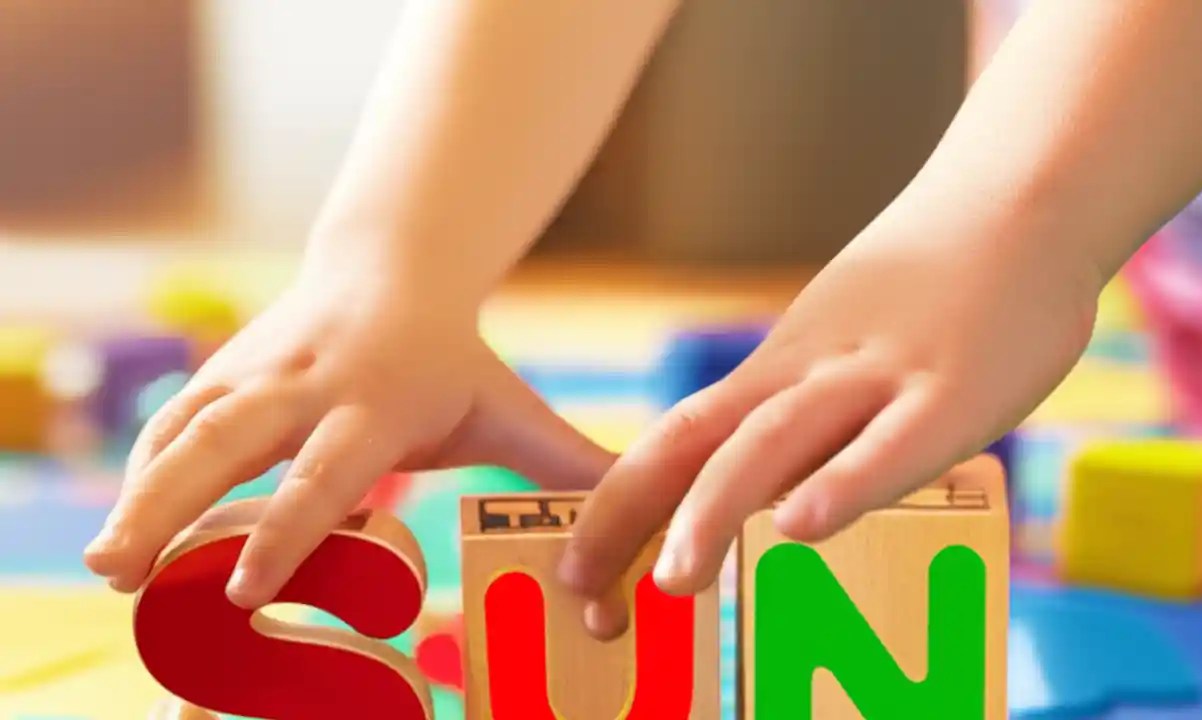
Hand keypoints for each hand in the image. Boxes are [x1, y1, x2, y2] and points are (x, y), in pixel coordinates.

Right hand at [84, 269, 611, 607]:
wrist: (392, 269)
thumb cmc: (458, 359)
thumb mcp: (514, 408)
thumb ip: (569, 465)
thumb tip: (644, 520)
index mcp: (381, 402)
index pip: (329, 471)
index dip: (291, 529)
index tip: (246, 588)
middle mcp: (310, 385)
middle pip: (232, 445)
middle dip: (177, 508)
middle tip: (125, 576)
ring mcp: (260, 373)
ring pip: (187, 431)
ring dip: (141, 495)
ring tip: (104, 569)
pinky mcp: (227, 370)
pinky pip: (174, 422)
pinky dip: (144, 471)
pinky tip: (122, 522)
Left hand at [559, 204, 1101, 635]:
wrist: (1020, 197)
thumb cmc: (934, 287)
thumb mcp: (845, 348)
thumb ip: (806, 416)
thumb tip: (768, 494)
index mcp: (782, 369)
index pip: (680, 437)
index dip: (619, 500)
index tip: (576, 562)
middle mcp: (810, 371)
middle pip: (701, 439)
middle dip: (631, 513)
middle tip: (578, 583)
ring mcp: (879, 376)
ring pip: (779, 439)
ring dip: (716, 508)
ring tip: (674, 577)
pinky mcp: (954, 390)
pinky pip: (895, 442)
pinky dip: (845, 483)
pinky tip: (803, 524)